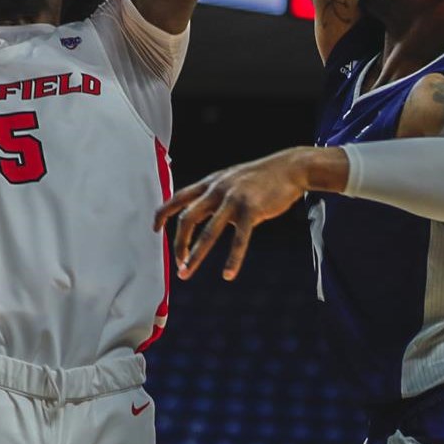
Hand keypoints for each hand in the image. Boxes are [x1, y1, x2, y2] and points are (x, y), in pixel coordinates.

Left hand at [153, 148, 314, 280]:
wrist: (289, 168)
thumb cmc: (259, 178)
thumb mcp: (230, 181)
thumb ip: (214, 196)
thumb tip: (204, 216)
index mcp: (209, 184)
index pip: (177, 197)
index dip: (163, 213)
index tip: (155, 228)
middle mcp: (217, 190)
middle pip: (187, 218)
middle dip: (179, 242)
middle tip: (178, 263)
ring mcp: (233, 200)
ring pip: (208, 232)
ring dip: (195, 255)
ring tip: (187, 272)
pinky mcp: (252, 210)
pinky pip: (239, 239)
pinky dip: (233, 258)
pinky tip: (228, 274)